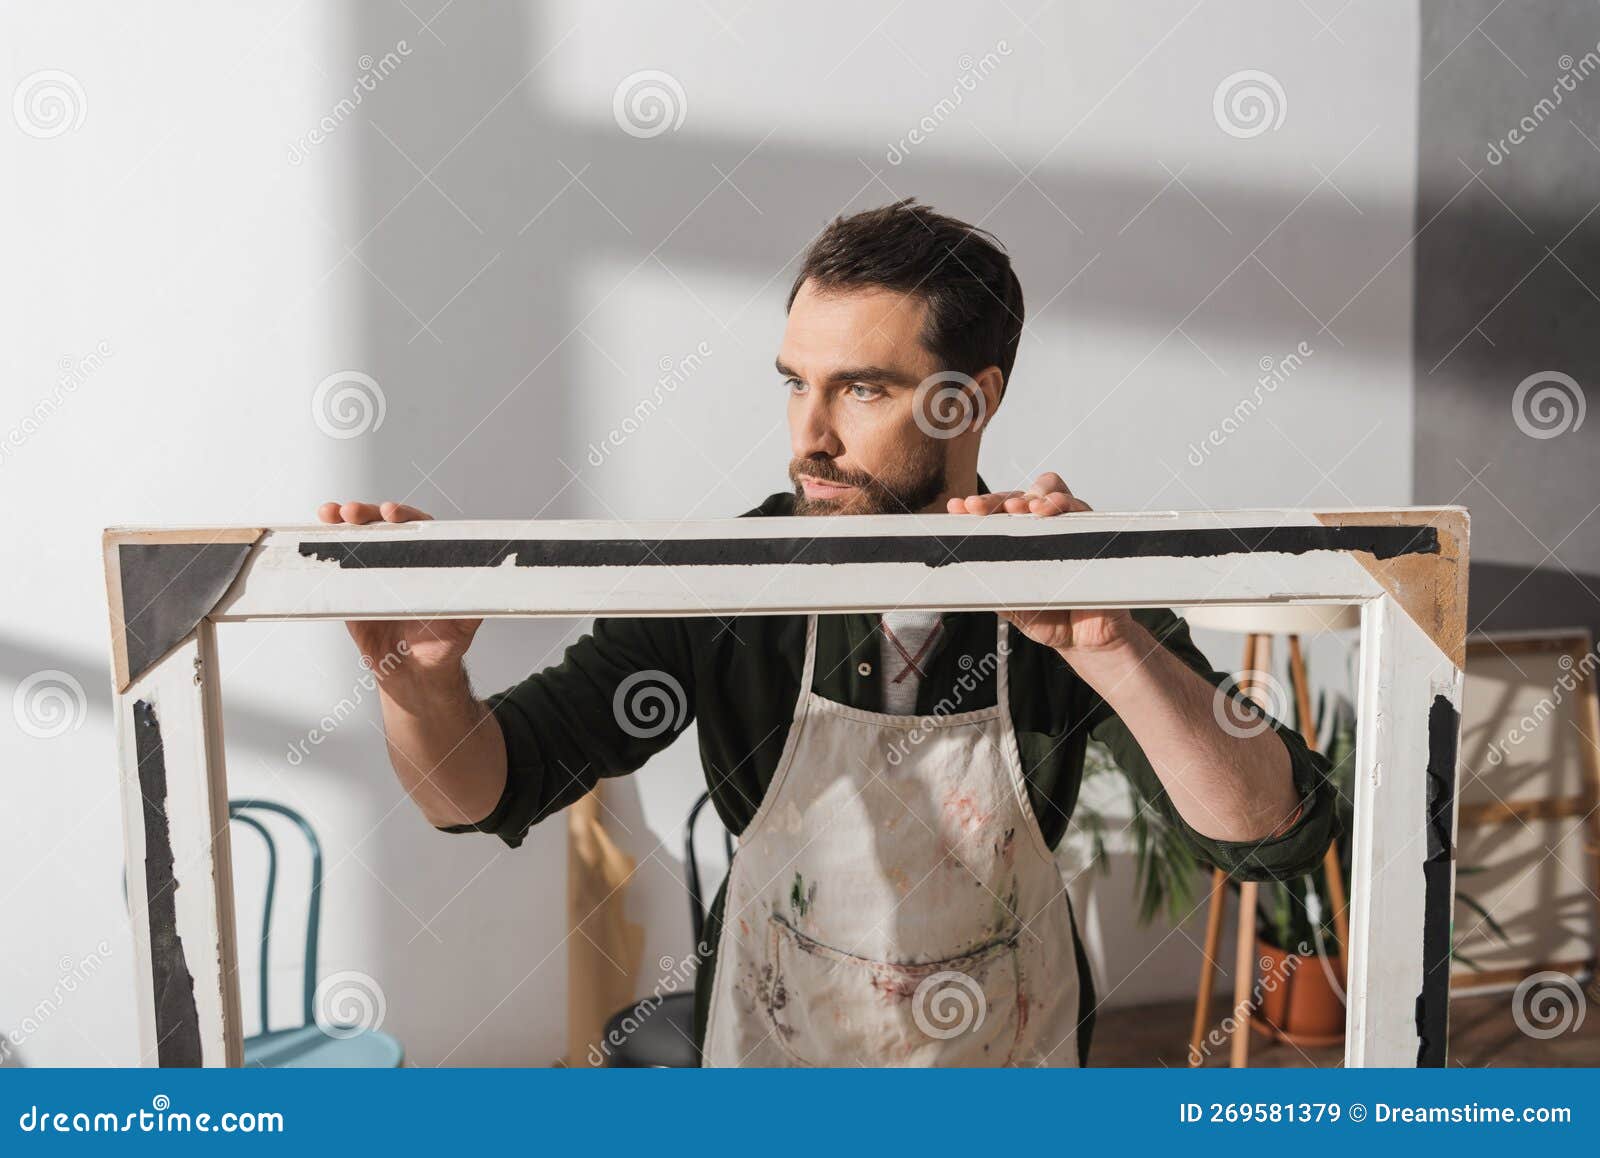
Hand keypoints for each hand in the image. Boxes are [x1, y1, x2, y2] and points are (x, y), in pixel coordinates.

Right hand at [316, 501, 482, 681]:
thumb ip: (472, 602)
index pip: (419, 528)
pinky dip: (326, 549)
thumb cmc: (443, 643)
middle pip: (384, 525)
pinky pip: (338, 566)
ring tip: (331, 514)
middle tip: (353, 512)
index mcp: (430, 560)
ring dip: (343, 522)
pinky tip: (317, 535)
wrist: (415, 673)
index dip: (406, 516)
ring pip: (359, 538)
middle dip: (367, 513)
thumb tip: (487, 580)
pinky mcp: (352, 589)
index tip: (392, 513)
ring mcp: (375, 570)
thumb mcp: (463, 623)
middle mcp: (403, 559)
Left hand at [945, 473, 1136, 654]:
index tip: (956, 508)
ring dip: (1029, 496)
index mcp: (1021, 539)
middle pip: (1020, 495)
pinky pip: (1081, 509)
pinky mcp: (1094, 532)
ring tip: (1014, 509)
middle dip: (996, 498)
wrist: (1086, 639)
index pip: (998, 513)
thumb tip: (962, 571)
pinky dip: (1063, 504)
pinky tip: (1046, 512)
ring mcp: (1070, 527)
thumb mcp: (1012, 604)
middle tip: (978, 508)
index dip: (978, 507)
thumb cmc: (1050, 616)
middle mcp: (1045, 527)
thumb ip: (992, 585)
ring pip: (1052, 492)